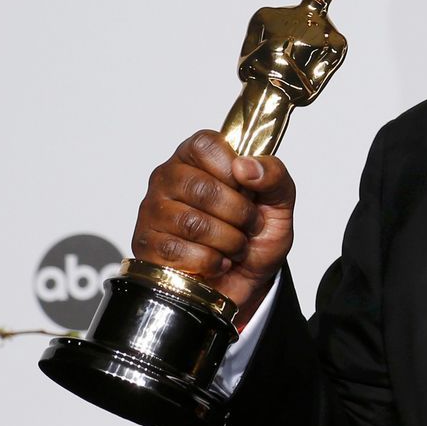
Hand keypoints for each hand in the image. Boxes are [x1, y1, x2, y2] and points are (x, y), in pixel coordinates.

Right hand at [132, 130, 295, 322]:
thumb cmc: (257, 235)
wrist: (247, 281)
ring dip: (228, 241)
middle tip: (250, 226)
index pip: (205, 144)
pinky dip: (210, 262)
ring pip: (191, 223)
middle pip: (201, 188)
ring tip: (236, 246)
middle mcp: (169, 178)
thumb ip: (274, 176)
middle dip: (239, 213)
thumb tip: (246, 166)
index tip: (247, 189)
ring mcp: (153, 211)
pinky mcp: (147, 245)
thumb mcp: (279, 202)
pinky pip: (179, 252)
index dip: (232, 168)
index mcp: (198, 157)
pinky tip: (217, 262)